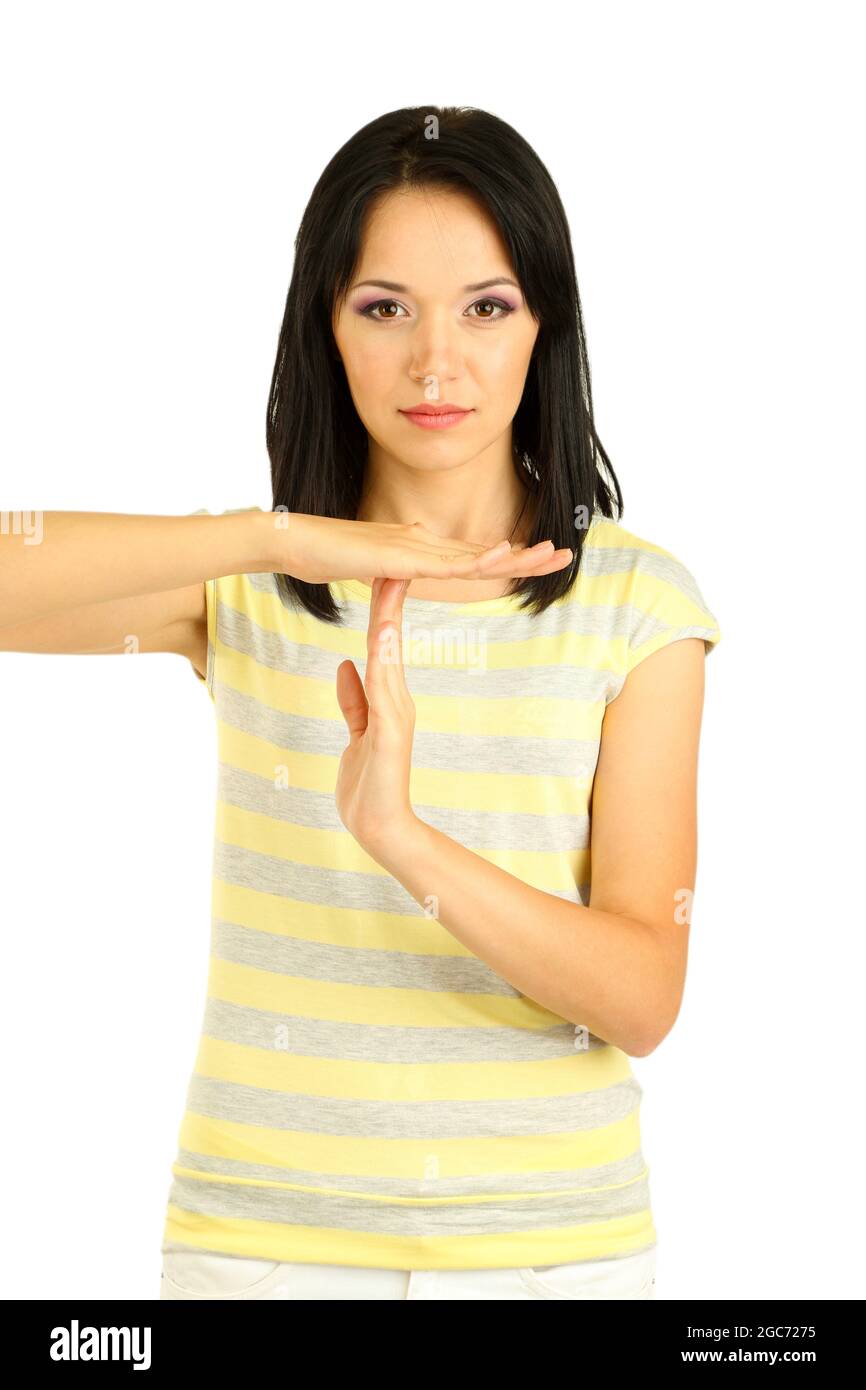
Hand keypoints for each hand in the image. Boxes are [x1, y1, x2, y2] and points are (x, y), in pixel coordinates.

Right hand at [276, 513, 572, 585]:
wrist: (296, 543)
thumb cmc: (327, 554)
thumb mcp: (370, 567)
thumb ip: (391, 568)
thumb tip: (403, 570)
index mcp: (422, 548)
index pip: (476, 555)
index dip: (512, 557)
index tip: (543, 560)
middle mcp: (426, 542)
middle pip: (488, 550)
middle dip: (529, 553)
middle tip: (568, 553)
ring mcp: (415, 546)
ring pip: (477, 553)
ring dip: (517, 554)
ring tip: (552, 552)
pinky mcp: (401, 557)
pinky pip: (446, 562)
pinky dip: (477, 559)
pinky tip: (503, 553)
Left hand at [334, 576, 417, 854]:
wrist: (380, 827)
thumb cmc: (368, 785)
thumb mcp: (355, 734)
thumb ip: (354, 701)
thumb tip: (344, 665)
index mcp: (388, 699)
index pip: (382, 644)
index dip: (381, 608)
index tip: (381, 571)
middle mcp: (397, 701)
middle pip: (390, 643)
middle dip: (391, 601)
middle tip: (395, 559)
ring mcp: (396, 717)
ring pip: (390, 661)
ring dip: (388, 623)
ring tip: (389, 586)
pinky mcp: (390, 736)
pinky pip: (384, 694)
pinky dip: (383, 666)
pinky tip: (380, 643)